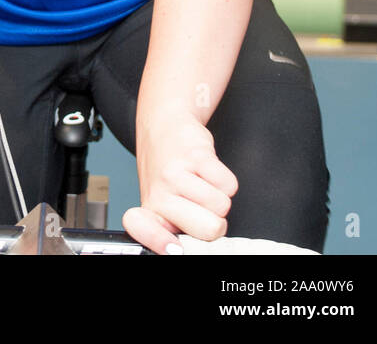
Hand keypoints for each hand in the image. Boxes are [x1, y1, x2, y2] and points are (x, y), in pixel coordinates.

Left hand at [123, 117, 236, 252]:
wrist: (164, 126)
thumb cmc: (167, 169)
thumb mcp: (163, 202)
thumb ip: (173, 227)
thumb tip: (182, 250)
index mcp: (151, 212)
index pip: (147, 233)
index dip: (162, 243)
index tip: (174, 248)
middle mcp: (158, 195)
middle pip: (211, 230)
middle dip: (215, 218)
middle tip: (199, 201)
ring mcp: (174, 174)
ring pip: (223, 206)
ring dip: (219, 195)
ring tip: (200, 181)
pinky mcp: (194, 156)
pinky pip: (229, 185)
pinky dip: (225, 180)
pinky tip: (205, 169)